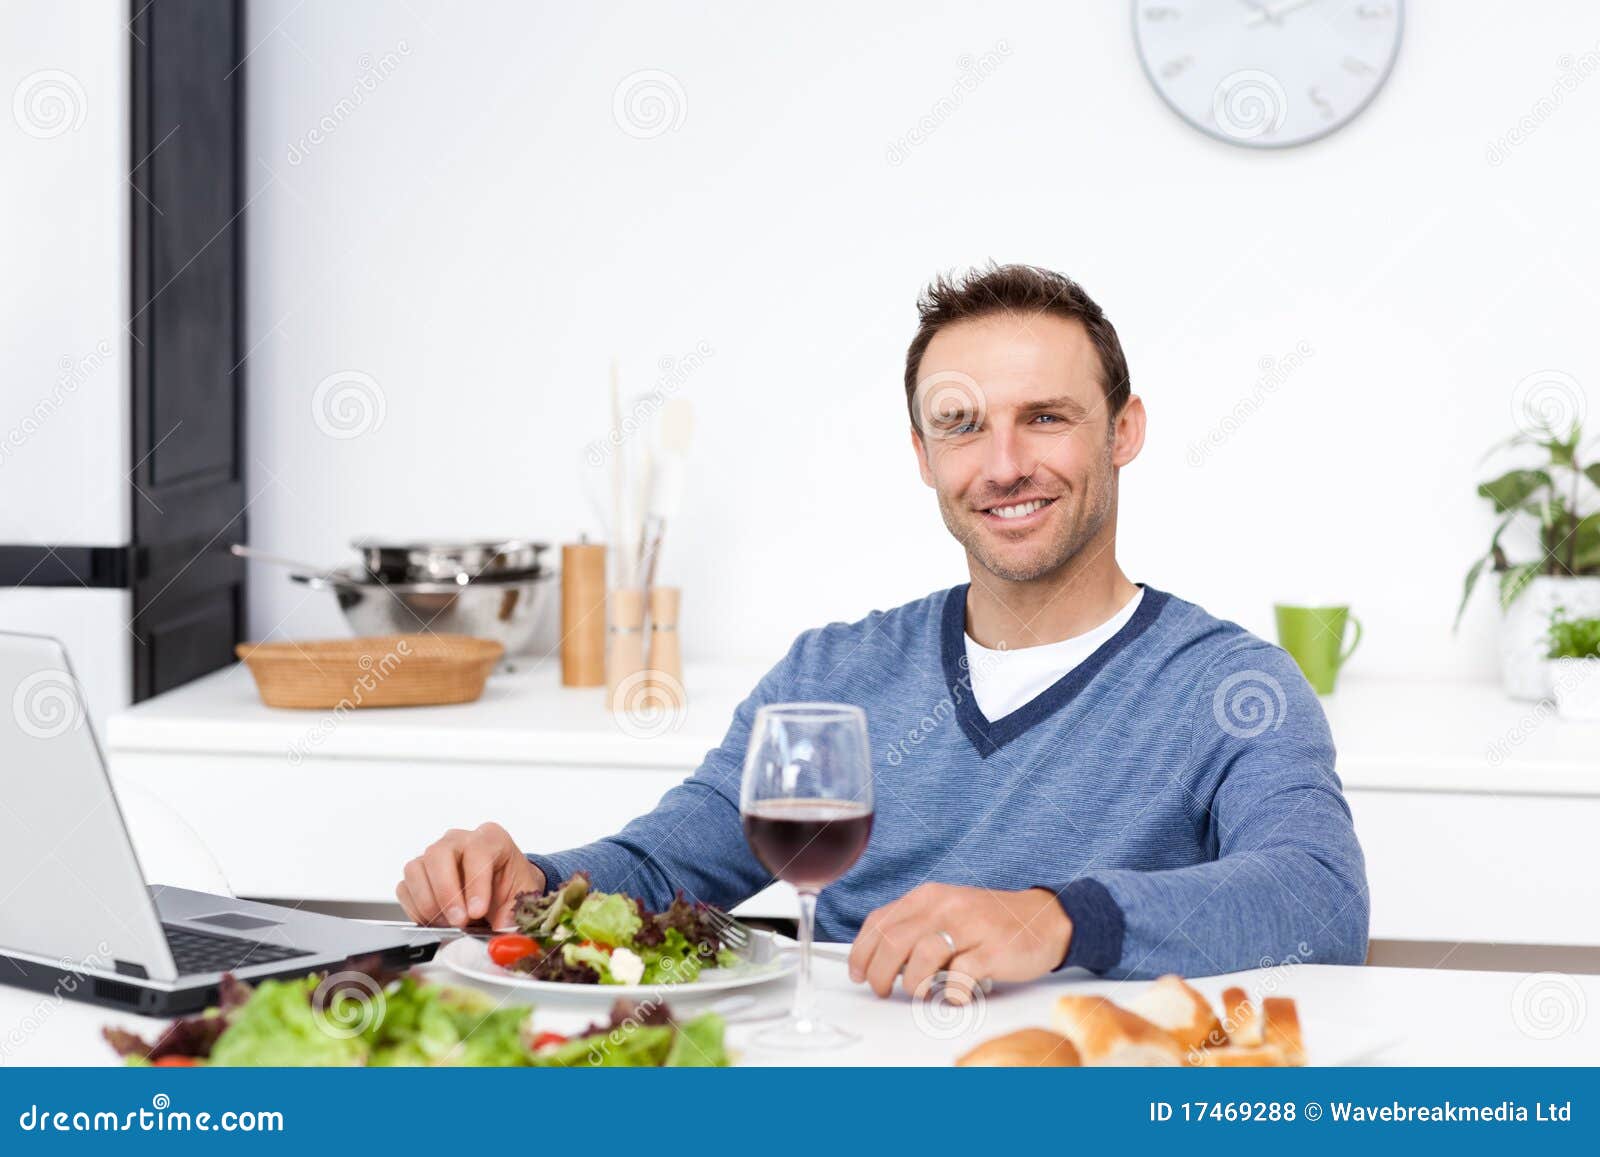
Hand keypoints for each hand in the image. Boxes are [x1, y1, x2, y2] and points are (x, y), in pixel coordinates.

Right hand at [395, 822, 544, 928]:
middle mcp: (459, 840)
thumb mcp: (523, 898)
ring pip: (416, 869)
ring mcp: (434, 854)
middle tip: (459, 921)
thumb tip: (502, 938)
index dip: (475, 884)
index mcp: (491, 838)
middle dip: (447, 893)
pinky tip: (435, 921)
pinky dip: (416, 909)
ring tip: (448, 924)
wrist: (501, 889)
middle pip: (439, 854)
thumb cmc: (511, 887)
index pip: (477, 851)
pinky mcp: (417, 872)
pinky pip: (404, 888)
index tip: (477, 912)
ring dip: (429, 903)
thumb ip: (513, 916)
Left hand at [847, 883, 1071, 1002]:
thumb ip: (914, 928)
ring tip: (921, 992)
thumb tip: (878, 959)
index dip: (861, 951)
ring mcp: (969, 927)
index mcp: (928, 896)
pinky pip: (959, 977)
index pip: (879, 921)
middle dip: (879, 973)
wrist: (1043, 919)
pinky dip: (950, 994)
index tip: (858, 972)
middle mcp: (945, 906)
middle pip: (893, 942)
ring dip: (914, 984)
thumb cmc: (988, 922)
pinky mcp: (992, 951)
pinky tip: (954, 995)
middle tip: (883, 990)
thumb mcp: (945, 912)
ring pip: (921, 958)